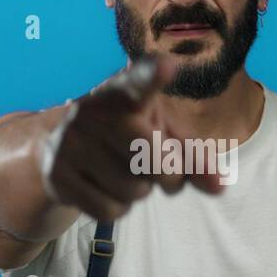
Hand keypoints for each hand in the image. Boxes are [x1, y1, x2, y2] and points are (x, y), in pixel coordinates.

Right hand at [39, 53, 223, 220]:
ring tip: (124, 172)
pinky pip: (110, 210)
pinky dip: (119, 208)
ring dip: (140, 192)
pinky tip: (106, 188)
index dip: (153, 75)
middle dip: (169, 174)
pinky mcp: (56, 174)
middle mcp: (93, 110)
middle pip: (150, 157)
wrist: (60, 151)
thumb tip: (220, 186)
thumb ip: (194, 157)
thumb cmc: (128, 137)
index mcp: (124, 92)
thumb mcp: (163, 136)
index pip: (139, 82)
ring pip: (133, 190)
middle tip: (163, 172)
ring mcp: (71, 142)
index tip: (168, 67)